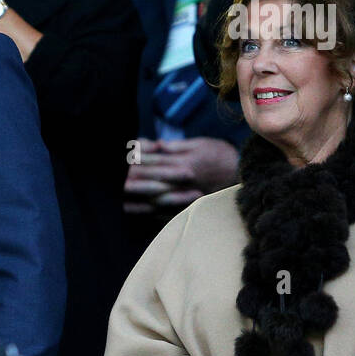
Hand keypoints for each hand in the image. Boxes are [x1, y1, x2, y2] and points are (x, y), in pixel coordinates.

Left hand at [124, 137, 238, 211]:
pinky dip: (147, 211)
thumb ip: (175, 146)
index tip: (118, 161)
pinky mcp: (188, 207)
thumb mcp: (200, 144)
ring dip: (135, 197)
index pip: (154, 161)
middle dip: (130, 179)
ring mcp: (185, 196)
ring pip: (154, 197)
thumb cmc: (220, 155)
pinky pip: (164, 211)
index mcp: (184, 163)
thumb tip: (155, 144)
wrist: (243, 175)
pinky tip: (132, 211)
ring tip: (116, 198)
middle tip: (111, 180)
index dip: (135, 161)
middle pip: (151, 179)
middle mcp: (183, 181)